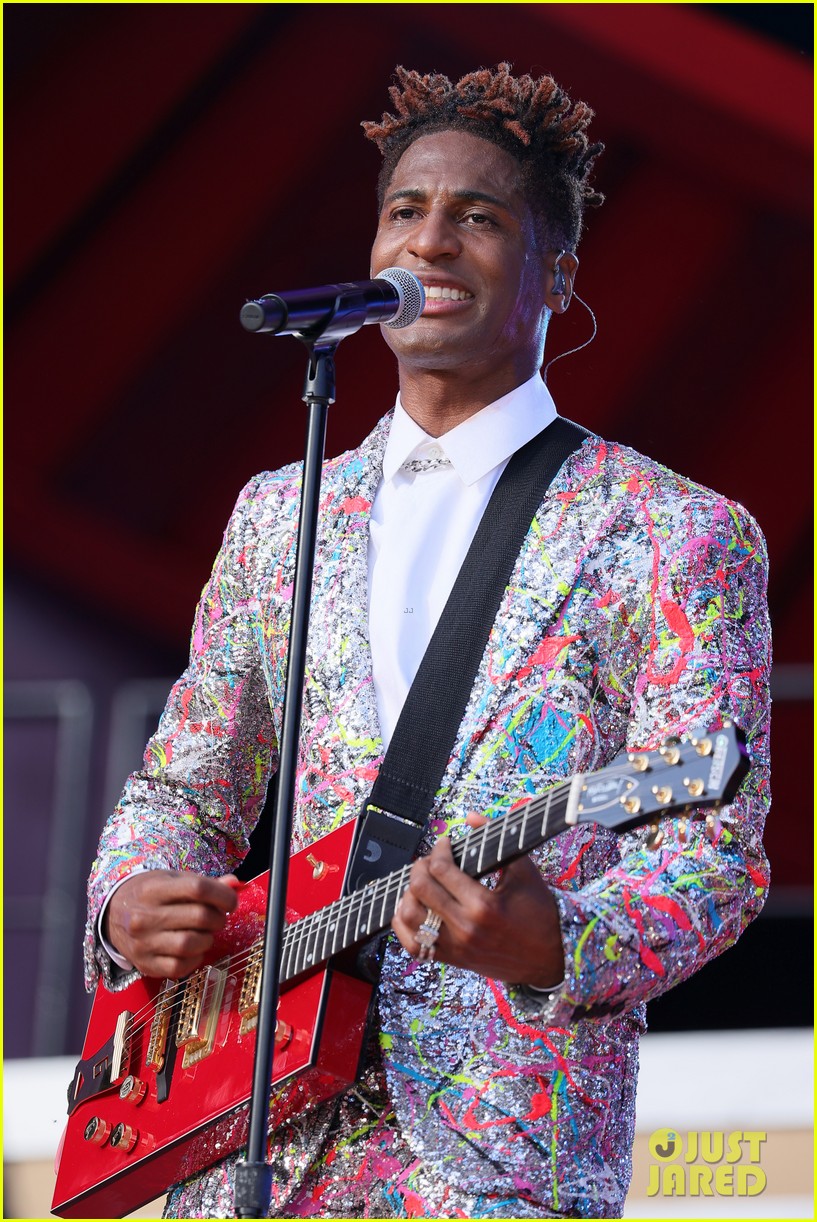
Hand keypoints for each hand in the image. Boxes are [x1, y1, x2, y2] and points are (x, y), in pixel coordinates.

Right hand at [103, 869, 239, 978]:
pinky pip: (180, 967)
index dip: (223, 895)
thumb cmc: (149, 894)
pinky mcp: (144, 964)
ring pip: (191, 944)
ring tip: (204, 932)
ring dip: (208, 938)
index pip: (198, 889)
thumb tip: (234, 884)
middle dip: (219, 918)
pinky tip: (193, 949)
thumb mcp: (172, 879)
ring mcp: (143, 943)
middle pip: (199, 917)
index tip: (230, 901)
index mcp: (153, 889)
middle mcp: (144, 916)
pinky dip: (195, 959)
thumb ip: (204, 883)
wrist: (112, 914)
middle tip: (218, 917)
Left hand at [391, 814, 563, 986]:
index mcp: (484, 905)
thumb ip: (496, 840)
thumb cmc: (539, 915)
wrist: (548, 961)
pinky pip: (412, 944)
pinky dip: (404, 924)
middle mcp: (465, 927)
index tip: (445, 843)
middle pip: (420, 889)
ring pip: (409, 917)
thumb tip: (471, 816)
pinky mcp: (452, 959)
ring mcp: (455, 946)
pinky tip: (414, 908)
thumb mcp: (525, 872)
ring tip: (421, 883)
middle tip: (431, 860)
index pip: (441, 869)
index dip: (439, 849)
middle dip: (420, 866)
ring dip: (409, 893)